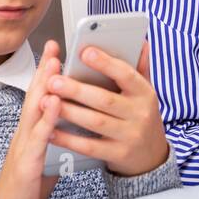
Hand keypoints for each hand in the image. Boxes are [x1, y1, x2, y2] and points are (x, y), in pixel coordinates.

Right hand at [0, 40, 63, 198]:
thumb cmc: (32, 183)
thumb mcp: (49, 152)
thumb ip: (59, 132)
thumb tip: (76, 114)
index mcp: (32, 130)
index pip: (40, 96)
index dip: (47, 72)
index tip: (57, 49)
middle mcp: (25, 133)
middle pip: (35, 96)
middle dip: (45, 70)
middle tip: (54, 47)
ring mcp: (23, 147)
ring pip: (33, 112)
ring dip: (43, 87)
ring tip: (54, 66)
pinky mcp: (26, 163)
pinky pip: (38, 138)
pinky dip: (46, 120)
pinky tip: (53, 105)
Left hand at [46, 41, 169, 176]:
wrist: (151, 156)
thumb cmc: (141, 116)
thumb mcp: (145, 92)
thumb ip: (140, 68)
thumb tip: (140, 42)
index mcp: (145, 93)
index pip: (126, 75)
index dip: (106, 63)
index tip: (85, 51)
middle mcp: (140, 114)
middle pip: (106, 100)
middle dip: (77, 90)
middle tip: (53, 80)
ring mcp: (129, 136)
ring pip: (95, 122)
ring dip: (69, 112)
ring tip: (47, 102)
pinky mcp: (118, 154)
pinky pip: (90, 146)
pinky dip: (69, 139)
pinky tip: (51, 131)